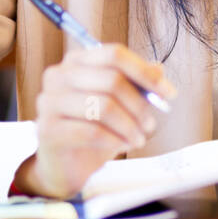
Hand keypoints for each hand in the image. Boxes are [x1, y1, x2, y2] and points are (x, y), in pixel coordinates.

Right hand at [13, 43, 176, 198]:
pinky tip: (121, 146)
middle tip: (150, 125)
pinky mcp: (47, 129)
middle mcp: (58, 75)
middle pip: (112, 80)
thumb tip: (159, 70)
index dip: (145, 73)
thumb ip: (136, 84)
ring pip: (103, 107)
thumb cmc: (94, 127)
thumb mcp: (119, 103)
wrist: (65, 164)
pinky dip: (114, 140)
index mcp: (77, 60)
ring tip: (138, 139)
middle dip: (139, 105)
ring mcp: (49, 101)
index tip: (170, 94)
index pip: (115, 54)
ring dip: (129, 126)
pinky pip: (91, 131)